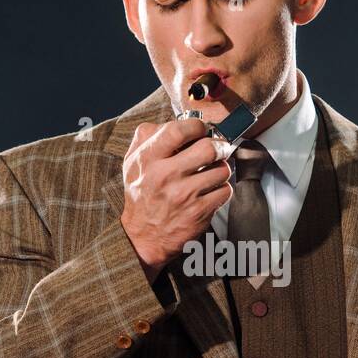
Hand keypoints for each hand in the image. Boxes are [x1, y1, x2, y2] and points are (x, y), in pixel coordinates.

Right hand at [120, 119, 233, 279]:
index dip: (197, 126)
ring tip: (212, 172)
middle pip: (208, 148)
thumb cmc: (141, 196)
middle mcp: (165, 175)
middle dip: (218, 146)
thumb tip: (172, 120)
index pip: (178, 130)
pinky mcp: (199, 211)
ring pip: (222, 169)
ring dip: (222, 169)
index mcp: (148, 159)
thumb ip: (146, 137)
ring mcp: (184, 195)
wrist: (143, 237)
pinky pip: (225, 190)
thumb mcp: (132, 163)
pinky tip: (211, 191)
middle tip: (218, 149)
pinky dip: (222, 189)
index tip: (201, 130)